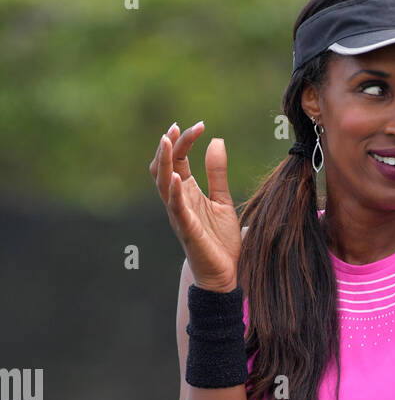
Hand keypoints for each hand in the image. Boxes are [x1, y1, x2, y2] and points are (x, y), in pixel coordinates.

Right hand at [148, 121, 241, 291]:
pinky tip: (177, 177)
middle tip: (177, 127)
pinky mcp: (186, 230)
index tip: (199, 125)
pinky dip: (174, 192)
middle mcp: (178, 201)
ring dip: (165, 162)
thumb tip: (216, 140)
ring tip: (167, 140)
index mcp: (187, 192)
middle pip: (165, 166)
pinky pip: (175, 209)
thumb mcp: (224, 201)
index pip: (179, 159)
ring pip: (163, 183)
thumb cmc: (221, 242)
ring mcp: (179, 215)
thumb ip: (218, 173)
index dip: (185, 141)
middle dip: (169, 145)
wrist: (226, 274)